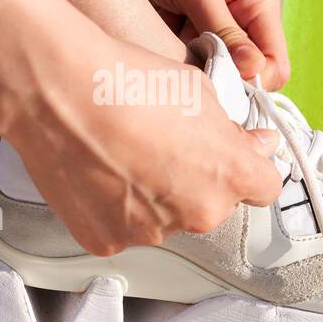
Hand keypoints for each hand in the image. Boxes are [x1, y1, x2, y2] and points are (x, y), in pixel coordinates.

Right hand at [4, 33, 281, 255]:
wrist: (59, 92)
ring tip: (120, 153)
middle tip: (159, 144)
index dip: (245, 168)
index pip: (263, 187)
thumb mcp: (197, 89)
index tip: (229, 156)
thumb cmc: (126, 81)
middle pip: (210, 206)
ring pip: (164, 219)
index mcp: (229, 174)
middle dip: (194, 181)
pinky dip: (113, 207)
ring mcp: (152, 232)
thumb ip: (232, 128)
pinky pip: (121, 228)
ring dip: (152, 196)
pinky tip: (98, 171)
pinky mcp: (108, 240)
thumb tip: (255, 143)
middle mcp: (198, 213)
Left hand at [82, 0, 290, 88]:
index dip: (252, 84)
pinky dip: (171, 65)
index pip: (274, 66)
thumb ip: (222, 27)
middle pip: (246, 78)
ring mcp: (211, 31)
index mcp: (257, 3)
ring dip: (191, 74)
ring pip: (213, 76)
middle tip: (184, 70)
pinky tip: (153, 48)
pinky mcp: (183, 36)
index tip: (217, 83)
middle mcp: (241, 22)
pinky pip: (186, 67)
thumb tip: (254, 70)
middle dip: (219, 82)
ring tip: (162, 52)